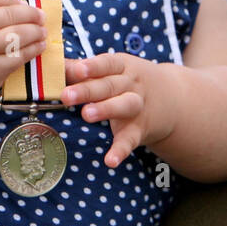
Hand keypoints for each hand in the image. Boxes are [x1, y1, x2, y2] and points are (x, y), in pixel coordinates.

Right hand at [0, 0, 48, 108]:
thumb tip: (17, 4)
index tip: (23, 4)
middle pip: (8, 14)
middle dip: (30, 14)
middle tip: (41, 16)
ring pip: (17, 35)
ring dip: (36, 31)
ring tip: (42, 31)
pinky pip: (18, 57)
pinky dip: (33, 50)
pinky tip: (39, 46)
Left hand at [61, 53, 179, 167]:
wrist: (172, 99)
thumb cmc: (128, 81)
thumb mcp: (112, 69)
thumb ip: (83, 69)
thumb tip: (54, 65)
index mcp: (122, 67)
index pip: (107, 64)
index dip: (92, 67)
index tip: (77, 70)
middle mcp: (131, 85)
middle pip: (110, 86)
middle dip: (88, 90)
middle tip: (67, 96)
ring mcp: (137, 108)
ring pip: (123, 106)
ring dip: (105, 110)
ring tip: (86, 115)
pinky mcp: (139, 130)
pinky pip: (129, 140)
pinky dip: (120, 151)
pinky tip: (109, 161)